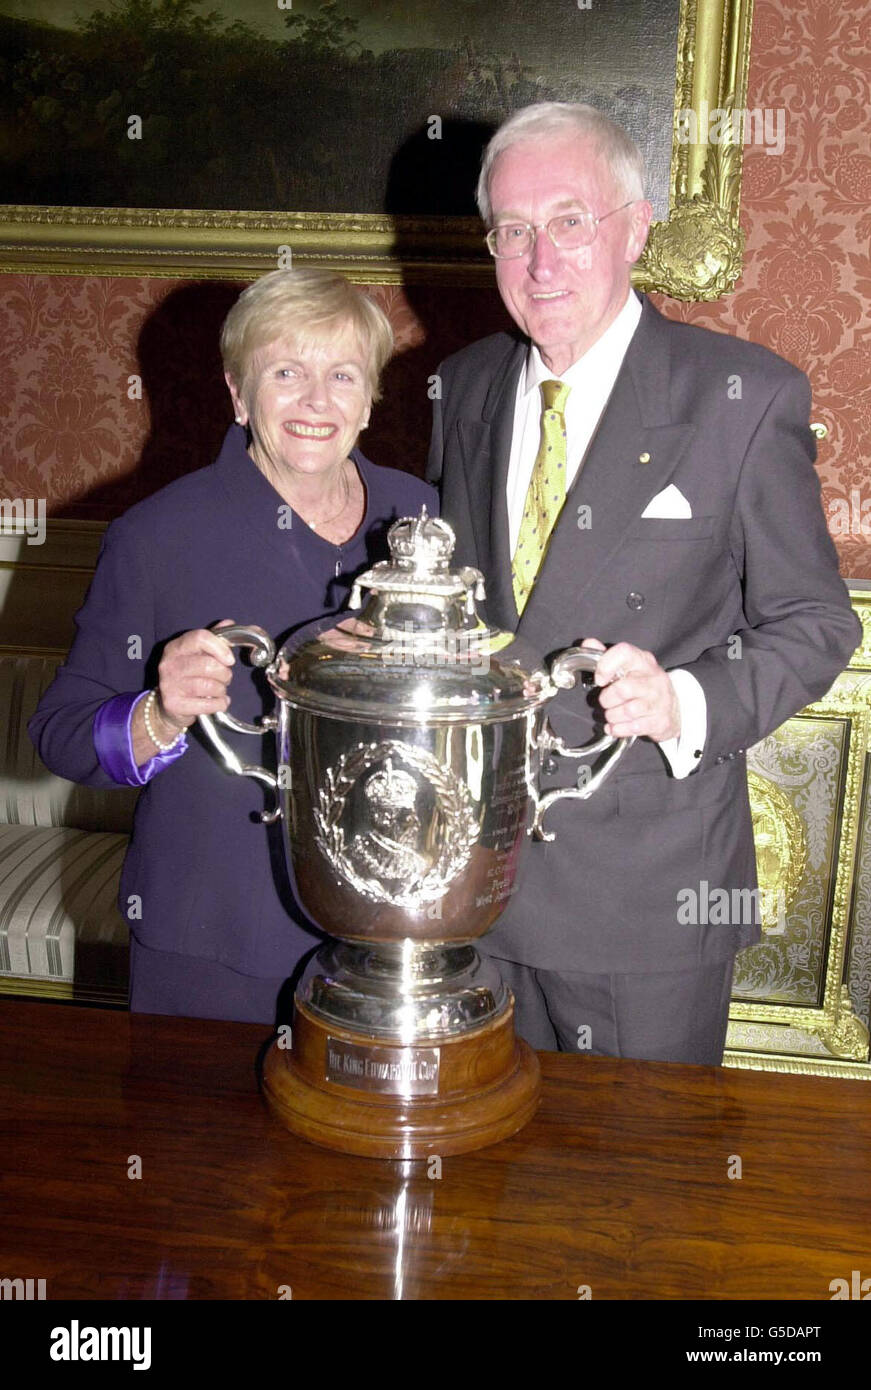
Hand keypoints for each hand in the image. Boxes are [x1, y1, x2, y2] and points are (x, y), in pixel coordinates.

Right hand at [154, 620, 235, 734]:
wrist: (168, 707)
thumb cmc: (188, 677)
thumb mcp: (198, 654)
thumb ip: (214, 639)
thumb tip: (229, 623)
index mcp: (176, 647)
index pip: (200, 638)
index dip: (220, 648)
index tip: (230, 659)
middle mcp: (169, 664)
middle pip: (208, 664)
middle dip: (224, 673)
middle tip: (224, 678)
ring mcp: (169, 684)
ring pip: (209, 685)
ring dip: (222, 689)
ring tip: (219, 690)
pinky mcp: (173, 703)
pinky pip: (208, 704)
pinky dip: (220, 704)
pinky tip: (218, 702)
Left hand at [580, 639, 679, 741]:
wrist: (673, 708)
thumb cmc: (645, 685)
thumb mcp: (630, 667)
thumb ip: (607, 655)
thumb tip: (588, 643)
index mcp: (643, 661)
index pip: (624, 653)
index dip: (606, 665)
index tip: (600, 679)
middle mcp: (653, 679)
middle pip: (622, 689)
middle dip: (607, 699)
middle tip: (606, 701)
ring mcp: (658, 701)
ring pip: (627, 711)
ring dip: (612, 716)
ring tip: (612, 714)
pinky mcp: (659, 720)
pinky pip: (633, 727)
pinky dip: (618, 729)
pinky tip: (615, 726)